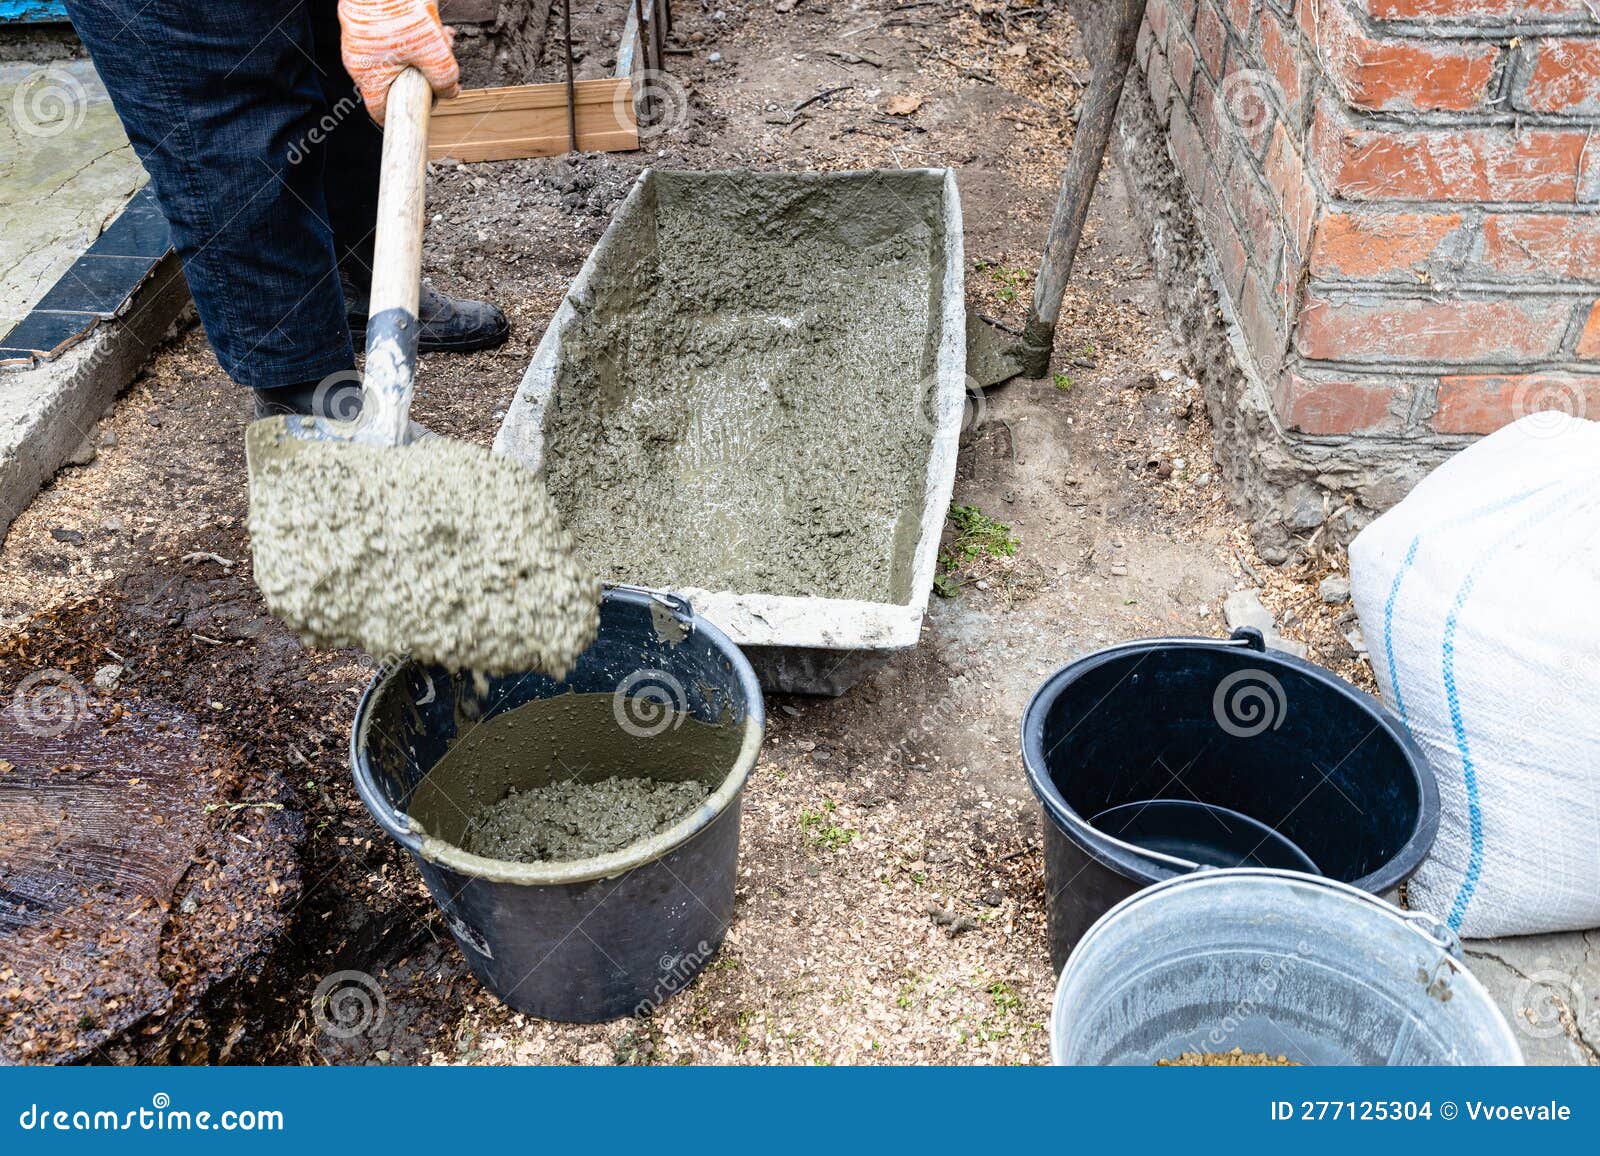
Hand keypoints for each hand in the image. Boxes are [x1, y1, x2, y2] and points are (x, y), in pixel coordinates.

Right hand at [338, 0, 459, 124]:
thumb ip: (444, 79)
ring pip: (398, 58)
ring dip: (424, 52)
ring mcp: (361, 42)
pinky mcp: (368, 24)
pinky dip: (414, 35)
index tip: (425, 105)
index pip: (380, 112)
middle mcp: (359, 61)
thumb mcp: (434, 52)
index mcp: (368, 76)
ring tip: (443, 36)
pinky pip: (393, 39)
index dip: (405, 114)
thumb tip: (450, 93)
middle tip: (442, 61)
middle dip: (423, 76)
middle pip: (395, 83)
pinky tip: (433, 23)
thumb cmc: (402, 12)